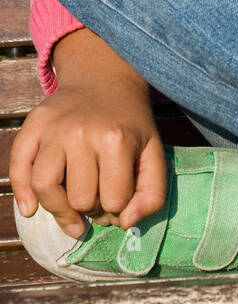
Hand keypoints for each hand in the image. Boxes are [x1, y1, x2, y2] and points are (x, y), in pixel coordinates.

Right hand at [9, 81, 166, 237]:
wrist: (104, 80)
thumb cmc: (130, 123)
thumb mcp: (153, 152)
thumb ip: (152, 193)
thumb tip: (127, 223)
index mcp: (115, 140)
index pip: (114, 201)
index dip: (118, 208)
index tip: (118, 199)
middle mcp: (81, 133)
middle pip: (79, 199)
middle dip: (90, 208)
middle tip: (96, 200)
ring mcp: (54, 129)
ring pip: (45, 188)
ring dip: (58, 210)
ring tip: (71, 215)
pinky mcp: (34, 125)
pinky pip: (18, 167)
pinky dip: (21, 193)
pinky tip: (31, 208)